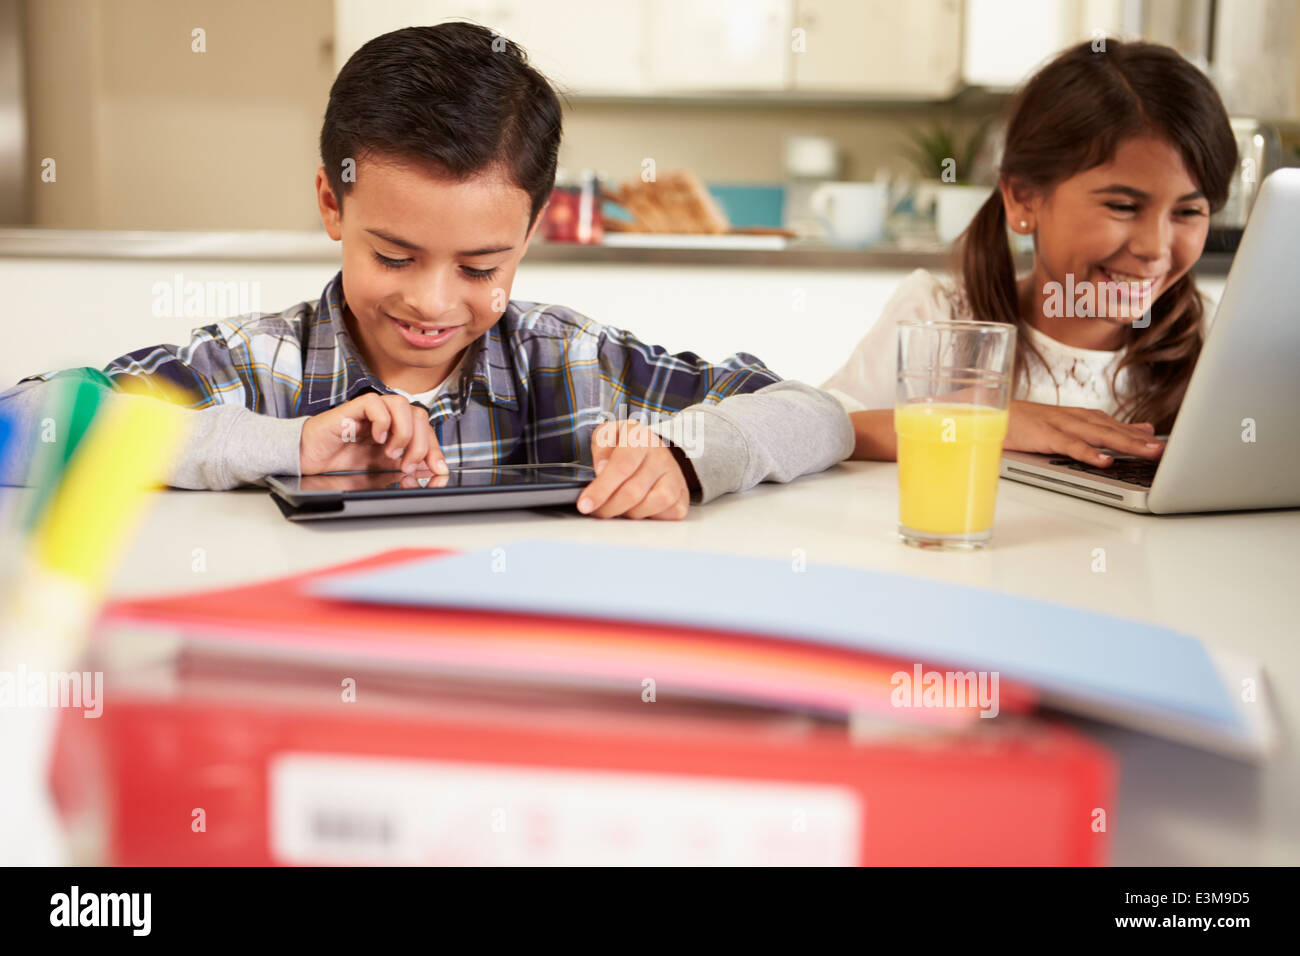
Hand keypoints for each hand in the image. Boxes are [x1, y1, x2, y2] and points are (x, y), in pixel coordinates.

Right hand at [299, 393, 448, 475]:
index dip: (436, 450)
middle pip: (420, 416)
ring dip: (404, 432)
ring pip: (402, 404)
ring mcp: (370, 412)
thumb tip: (430, 473)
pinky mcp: (352, 409)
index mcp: (395, 432)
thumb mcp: (379, 475)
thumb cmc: (339, 464)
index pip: (426, 431)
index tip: (439, 471)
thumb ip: (403, 472)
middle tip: (409, 465)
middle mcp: (386, 419)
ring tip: (392, 453)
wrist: (307, 460)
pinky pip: (375, 403)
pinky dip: (382, 422)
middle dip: (422, 444)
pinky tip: (376, 439)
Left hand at [578, 419, 690, 519]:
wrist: (654, 451)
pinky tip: (639, 507)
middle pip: (632, 492)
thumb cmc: (626, 446)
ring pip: (648, 506)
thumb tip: (601, 469)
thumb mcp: (607, 436)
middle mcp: (661, 455)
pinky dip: (647, 517)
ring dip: (627, 512)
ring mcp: (674, 476)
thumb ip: (601, 447)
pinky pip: (663, 516)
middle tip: (596, 510)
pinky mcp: (682, 496)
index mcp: (640, 437)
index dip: (602, 489)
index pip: (622, 466)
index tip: (586, 504)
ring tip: (618, 505)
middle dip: (608, 506)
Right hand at [1005, 400, 1164, 466]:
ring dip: (1124, 443)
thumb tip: (1130, 435)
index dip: (1138, 433)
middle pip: (1111, 429)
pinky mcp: (1041, 436)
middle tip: (1164, 450)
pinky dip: (1087, 452)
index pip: (1113, 424)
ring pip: (1097, 435)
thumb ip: (1092, 431)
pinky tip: (1105, 461)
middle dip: (1139, 439)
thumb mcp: (1056, 426)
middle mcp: (1071, 418)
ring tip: (1147, 453)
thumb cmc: (1019, 423)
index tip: (1162, 442)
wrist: (981, 409)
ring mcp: (1057, 425)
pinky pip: (1068, 445)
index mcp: (1076, 417)